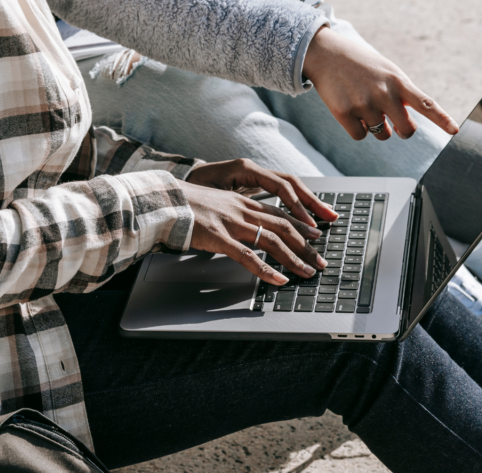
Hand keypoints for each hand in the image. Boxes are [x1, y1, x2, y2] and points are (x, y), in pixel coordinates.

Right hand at [182, 159, 338, 284]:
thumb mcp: (215, 205)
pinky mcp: (219, 237)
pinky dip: (267, 270)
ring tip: (308, 273)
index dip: (301, 224)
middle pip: (284, 227)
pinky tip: (280, 280)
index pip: (279, 212)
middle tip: (320, 261)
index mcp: (241, 201)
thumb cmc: (184, 207)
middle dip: (306, 246)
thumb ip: (231, 215)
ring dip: (295, 259)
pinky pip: (249, 257)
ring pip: (273, 241)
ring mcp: (231, 223)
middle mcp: (241, 209)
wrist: (161, 202)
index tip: (316, 235)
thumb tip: (243, 231)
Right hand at [303, 26, 458, 140]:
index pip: (425, 103)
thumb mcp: (386, 71)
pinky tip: (349, 109)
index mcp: (398, 81)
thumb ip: (400, 94)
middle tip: (393, 123)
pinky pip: (360, 136)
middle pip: (406, 130)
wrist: (326, 53)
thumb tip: (403, 127)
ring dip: (375, 126)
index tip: (455, 131)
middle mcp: (384, 93)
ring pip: (381, 134)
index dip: (441, 119)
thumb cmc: (360, 64)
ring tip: (363, 103)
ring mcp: (364, 104)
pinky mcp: (344, 113)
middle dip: (402, 130)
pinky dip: (357, 128)